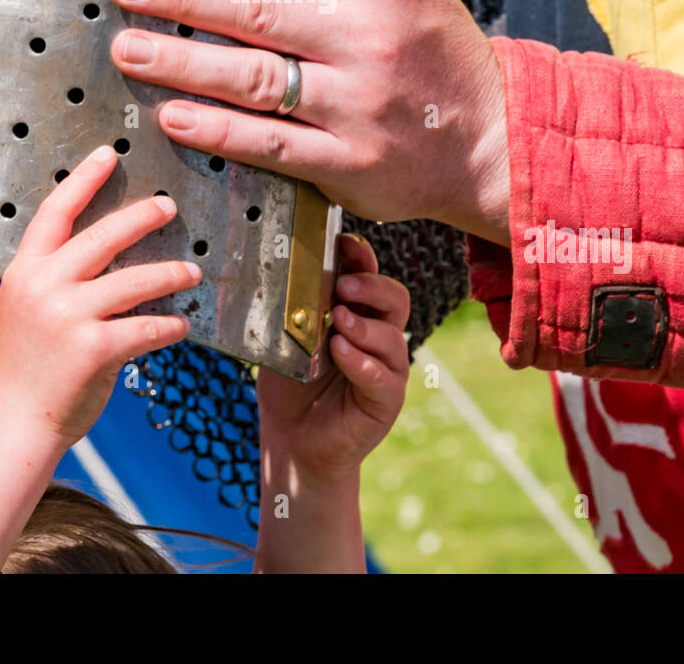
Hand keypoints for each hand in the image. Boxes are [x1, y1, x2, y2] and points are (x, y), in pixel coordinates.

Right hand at [0, 145, 198, 450]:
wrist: (15, 421)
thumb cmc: (28, 364)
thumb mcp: (27, 306)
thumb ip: (56, 275)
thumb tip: (108, 246)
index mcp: (26, 271)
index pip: (56, 211)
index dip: (84, 179)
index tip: (109, 154)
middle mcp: (44, 286)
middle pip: (104, 236)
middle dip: (143, 217)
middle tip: (168, 207)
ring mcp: (68, 317)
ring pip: (135, 280)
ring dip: (170, 272)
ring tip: (191, 271)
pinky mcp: (94, 349)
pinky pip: (146, 326)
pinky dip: (169, 325)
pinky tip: (182, 324)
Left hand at [108, 0, 509, 240]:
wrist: (495, 145)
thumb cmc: (446, 49)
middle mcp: (365, 41)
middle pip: (261, 11)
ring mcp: (354, 105)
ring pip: (256, 78)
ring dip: (186, 64)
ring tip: (129, 48)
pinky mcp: (346, 163)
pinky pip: (272, 144)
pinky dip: (220, 132)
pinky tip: (173, 117)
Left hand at [256, 233, 408, 481]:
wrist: (292, 440)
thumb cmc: (291, 384)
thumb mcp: (288, 339)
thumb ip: (297, 311)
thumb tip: (289, 275)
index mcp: (358, 313)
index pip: (371, 275)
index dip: (362, 257)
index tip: (343, 244)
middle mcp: (378, 336)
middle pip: (395, 298)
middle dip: (371, 285)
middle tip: (344, 286)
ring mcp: (386, 369)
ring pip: (393, 336)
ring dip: (365, 325)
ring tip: (338, 322)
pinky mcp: (385, 401)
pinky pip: (384, 377)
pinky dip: (362, 362)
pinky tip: (341, 353)